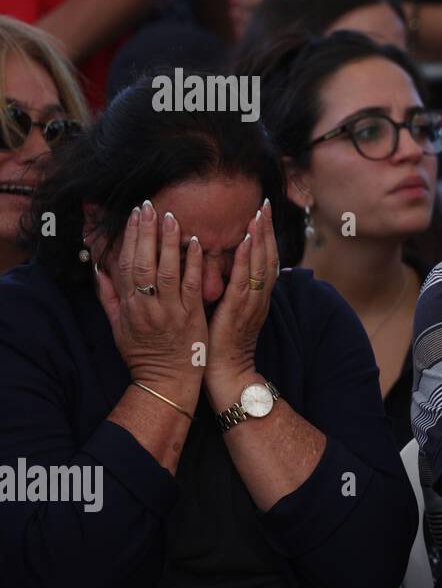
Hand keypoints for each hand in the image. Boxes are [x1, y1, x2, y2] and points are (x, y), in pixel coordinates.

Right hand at [94, 200, 206, 408]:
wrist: (167, 380)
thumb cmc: (143, 353)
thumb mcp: (117, 327)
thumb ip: (108, 296)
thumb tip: (98, 269)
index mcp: (129, 307)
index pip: (125, 265)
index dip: (129, 239)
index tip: (133, 215)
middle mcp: (148, 306)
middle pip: (143, 263)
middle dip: (145, 232)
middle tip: (149, 206)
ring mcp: (171, 310)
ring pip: (168, 270)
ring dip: (169, 242)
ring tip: (171, 217)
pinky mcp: (192, 315)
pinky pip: (193, 285)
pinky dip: (194, 263)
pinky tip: (196, 244)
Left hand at [205, 199, 278, 400]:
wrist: (227, 374)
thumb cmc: (222, 346)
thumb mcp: (229, 314)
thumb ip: (230, 292)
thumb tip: (222, 272)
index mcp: (256, 297)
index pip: (264, 260)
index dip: (265, 237)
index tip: (261, 214)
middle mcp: (258, 297)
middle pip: (267, 256)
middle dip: (267, 230)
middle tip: (265, 204)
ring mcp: (251, 302)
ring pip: (260, 263)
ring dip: (261, 237)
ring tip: (259, 213)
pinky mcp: (239, 309)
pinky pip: (245, 278)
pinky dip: (248, 258)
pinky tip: (247, 240)